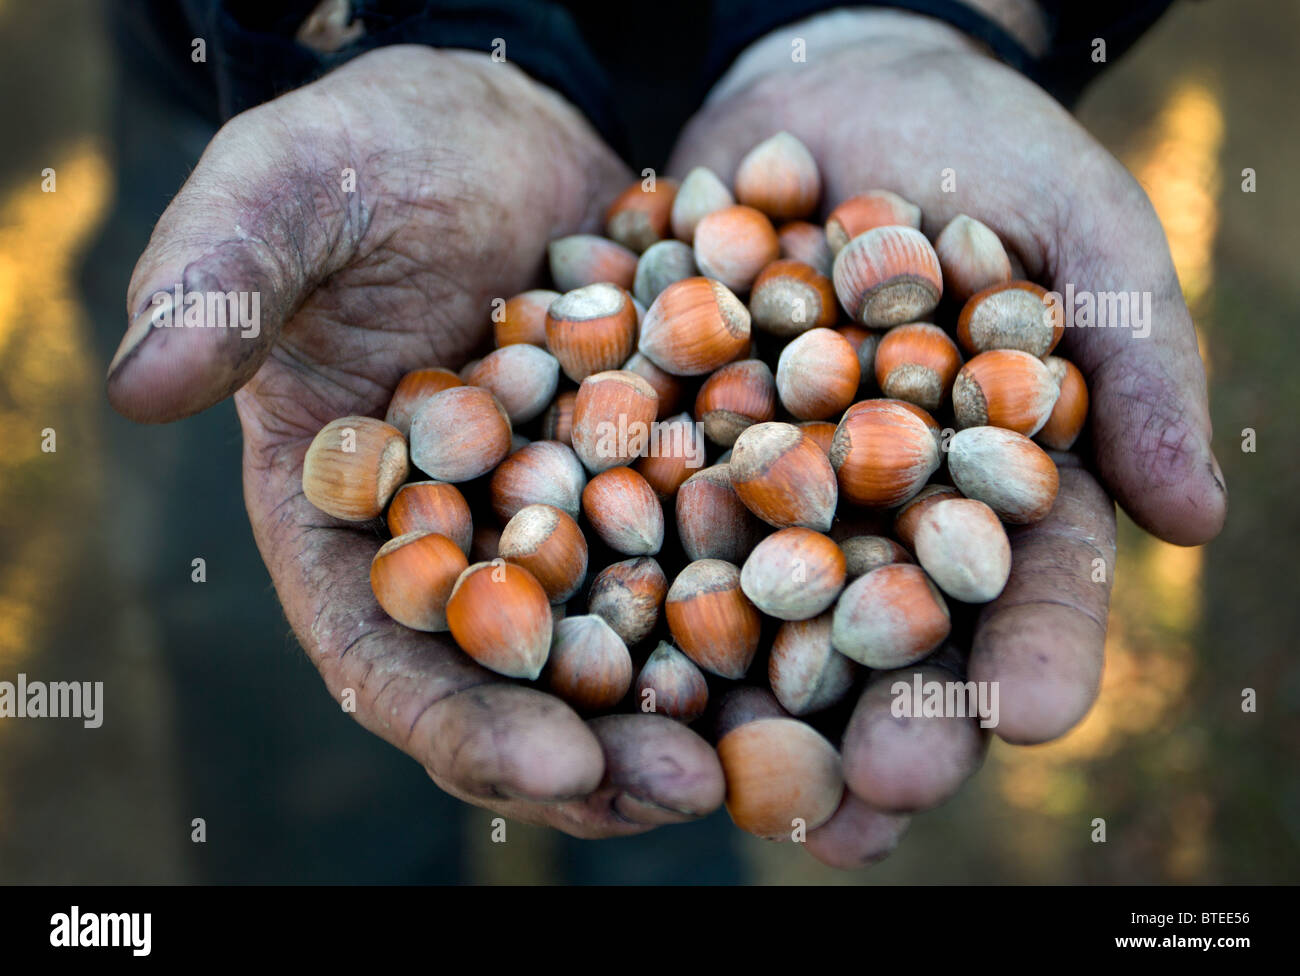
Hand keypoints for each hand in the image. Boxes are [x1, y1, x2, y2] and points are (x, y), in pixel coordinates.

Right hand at [107, 46, 725, 838]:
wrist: (505, 121)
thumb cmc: (377, 150)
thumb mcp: (291, 190)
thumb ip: (224, 276)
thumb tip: (138, 384)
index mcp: (346, 522)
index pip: (388, 655)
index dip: (462, 722)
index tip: (552, 765)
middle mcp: (456, 549)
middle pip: (520, 685)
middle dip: (601, 748)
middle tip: (692, 785)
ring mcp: (559, 525)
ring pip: (624, 648)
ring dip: (699, 708)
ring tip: (780, 754)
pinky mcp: (648, 483)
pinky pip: (706, 563)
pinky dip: (763, 609)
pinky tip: (832, 637)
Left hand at [668, 9, 1225, 866]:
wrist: (828, 89)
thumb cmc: (981, 154)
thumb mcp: (1079, 225)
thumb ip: (1133, 360)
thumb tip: (1198, 519)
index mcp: (993, 488)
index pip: (1028, 589)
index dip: (1032, 656)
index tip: (1032, 721)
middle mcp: (879, 518)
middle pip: (889, 640)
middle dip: (885, 720)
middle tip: (868, 805)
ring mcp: (769, 497)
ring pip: (762, 620)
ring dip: (746, 707)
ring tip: (735, 790)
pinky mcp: (671, 455)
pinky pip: (646, 527)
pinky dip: (628, 585)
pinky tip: (606, 658)